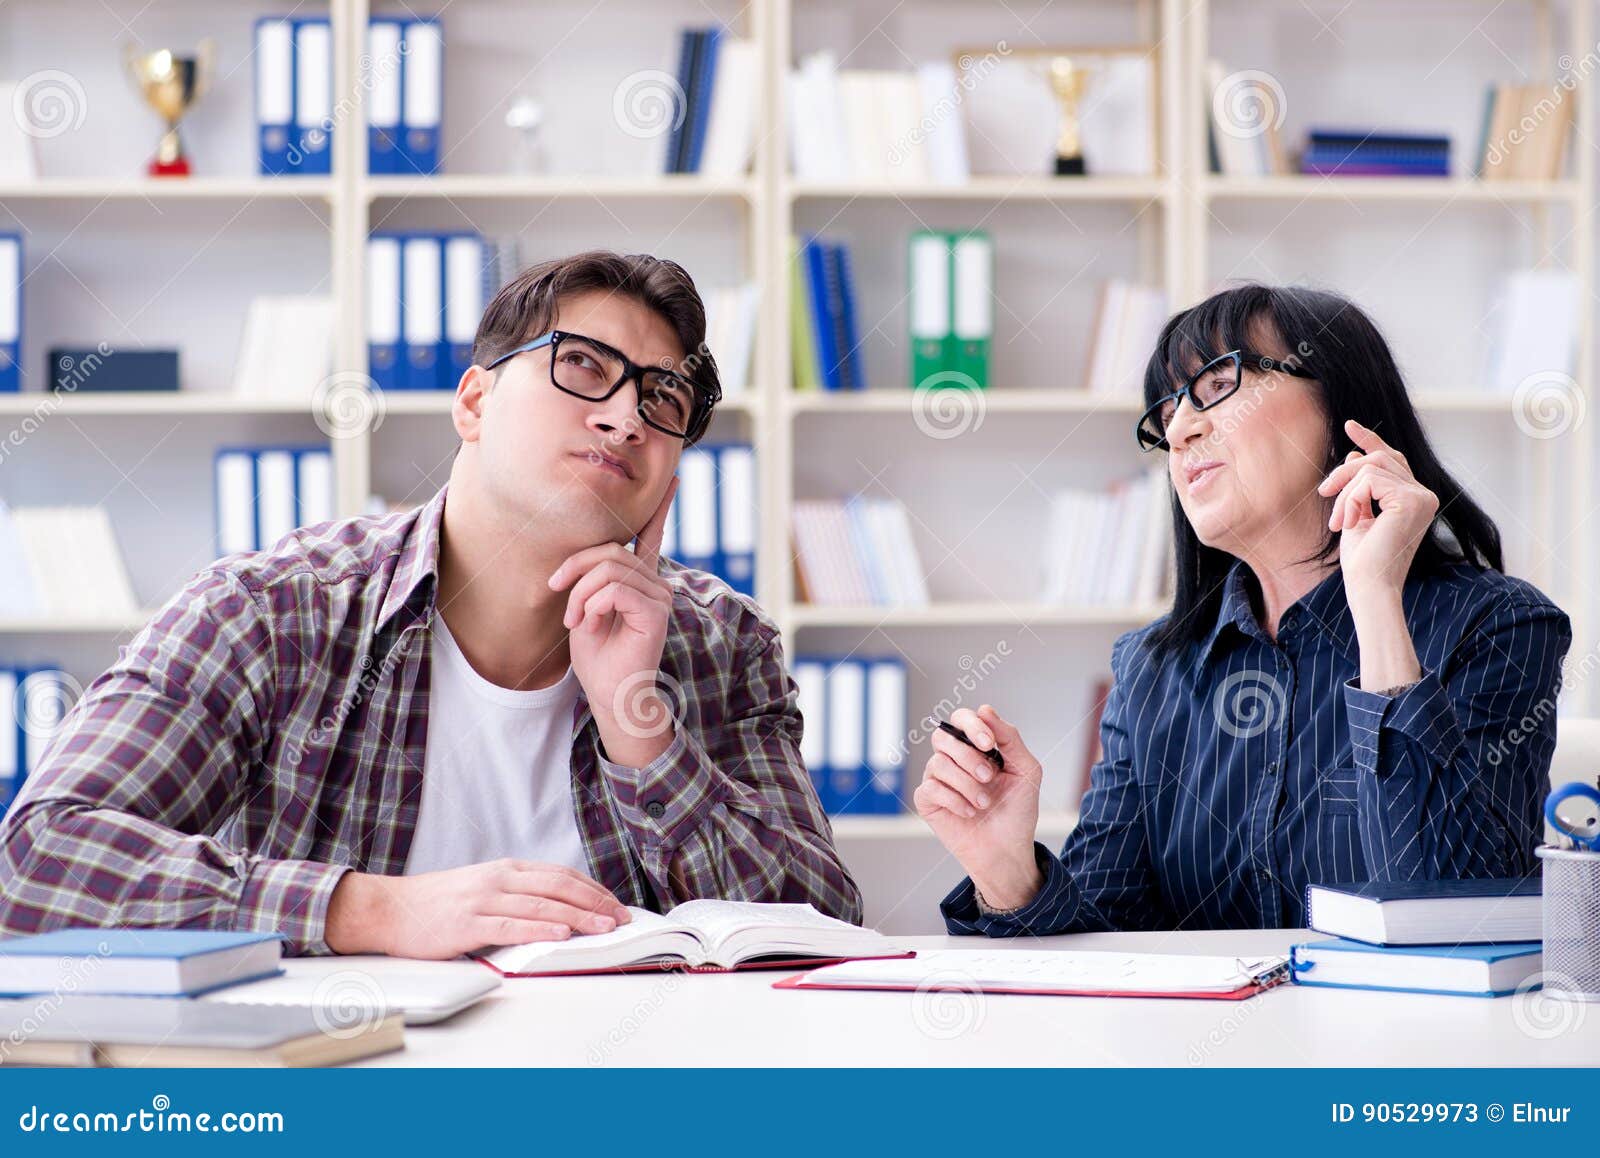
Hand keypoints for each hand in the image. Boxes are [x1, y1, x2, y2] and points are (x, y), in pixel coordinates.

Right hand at [325, 859, 632, 958]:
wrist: (388, 908)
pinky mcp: (468, 923)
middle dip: (595, 902)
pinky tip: (561, 934)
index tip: (615, 904)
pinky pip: (511, 926)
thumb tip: (556, 911)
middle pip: (559, 887)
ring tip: (604, 928)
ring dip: (578, 917)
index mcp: (505, 869)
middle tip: (621, 917)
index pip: (560, 875)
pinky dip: (540, 930)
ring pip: (542, 906)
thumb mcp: (481, 887)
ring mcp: (483, 900)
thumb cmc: (435, 903)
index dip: (592, 889)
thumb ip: (515, 894)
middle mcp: (499, 879)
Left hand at [549, 479, 678, 766]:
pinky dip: (592, 604)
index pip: (650, 535)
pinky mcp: (656, 612)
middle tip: (557, 593)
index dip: (660, 507)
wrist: (611, 694)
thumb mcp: (585, 609)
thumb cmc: (597, 658)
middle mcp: (655, 583)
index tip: (672, 478)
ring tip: (574, 619)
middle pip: (610, 550)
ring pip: (610, 568)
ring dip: (580, 592)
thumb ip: (593, 581)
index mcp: (639, 580)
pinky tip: (589, 623)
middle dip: (575, 567)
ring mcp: (659, 596)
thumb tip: (591, 561)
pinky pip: (615, 589)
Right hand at [913, 705, 1045, 909]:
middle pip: (942, 737)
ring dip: (966, 784)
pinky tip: (969, 812)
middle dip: (968, 757)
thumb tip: (985, 709)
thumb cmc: (1016, 810)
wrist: (1007, 849)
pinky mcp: (927, 800)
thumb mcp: (1025, 769)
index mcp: (975, 746)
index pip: (961, 718)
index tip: (989, 744)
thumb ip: (1009, 737)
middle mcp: (953, 758)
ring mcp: (937, 778)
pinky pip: (930, 788)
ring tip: (984, 802)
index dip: (971, 726)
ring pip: (938, 763)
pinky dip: (955, 800)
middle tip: (989, 777)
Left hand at [1317, 418, 1438, 599]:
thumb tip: (1355, 455)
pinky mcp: (1411, 500)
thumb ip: (1360, 486)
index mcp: (1415, 499)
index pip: (1393, 459)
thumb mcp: (1357, 514)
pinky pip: (1368, 480)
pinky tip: (1349, 523)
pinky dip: (1351, 499)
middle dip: (1345, 472)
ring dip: (1345, 492)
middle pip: (1378, 458)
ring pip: (1370, 466)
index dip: (1371, 440)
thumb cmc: (1363, 561)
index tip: (1349, 426)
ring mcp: (1422, 496)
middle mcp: (1425, 495)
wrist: (1370, 587)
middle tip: (1323, 492)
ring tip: (1339, 521)